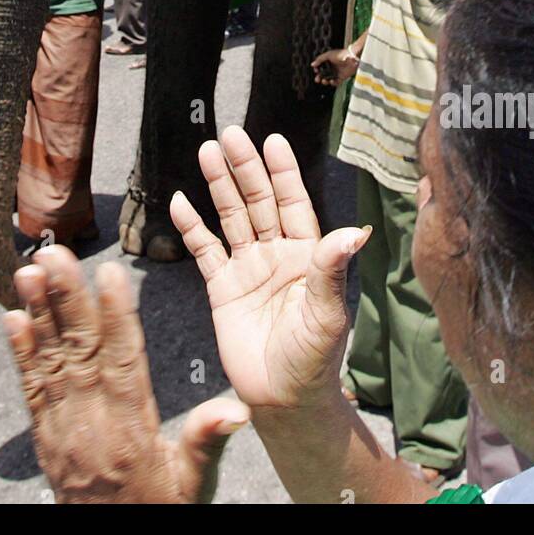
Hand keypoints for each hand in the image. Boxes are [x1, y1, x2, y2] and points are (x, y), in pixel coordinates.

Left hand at [4, 247, 249, 502]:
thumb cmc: (157, 510)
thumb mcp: (192, 484)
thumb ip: (207, 441)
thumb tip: (236, 408)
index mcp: (131, 431)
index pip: (122, 363)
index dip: (115, 317)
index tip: (110, 274)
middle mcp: (92, 425)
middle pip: (80, 352)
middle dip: (67, 299)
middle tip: (55, 255)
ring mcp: (63, 429)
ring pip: (51, 362)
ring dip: (38, 314)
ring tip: (28, 272)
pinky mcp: (44, 435)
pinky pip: (30, 388)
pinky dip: (20, 353)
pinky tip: (11, 318)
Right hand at [170, 126, 369, 411]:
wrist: (284, 400)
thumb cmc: (315, 359)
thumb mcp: (327, 313)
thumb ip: (331, 271)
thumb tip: (353, 232)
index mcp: (307, 255)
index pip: (293, 203)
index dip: (283, 173)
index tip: (273, 141)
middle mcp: (277, 254)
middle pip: (258, 201)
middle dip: (245, 168)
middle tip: (230, 135)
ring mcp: (248, 269)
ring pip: (231, 217)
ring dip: (219, 186)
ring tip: (206, 151)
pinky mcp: (222, 289)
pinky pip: (205, 250)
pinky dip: (192, 227)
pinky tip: (180, 201)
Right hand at [310, 47, 359, 86]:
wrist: (352, 58)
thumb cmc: (341, 54)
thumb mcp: (328, 55)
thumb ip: (320, 59)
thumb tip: (312, 64)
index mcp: (328, 61)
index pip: (320, 67)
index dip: (317, 70)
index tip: (315, 70)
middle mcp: (332, 68)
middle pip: (323, 75)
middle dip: (319, 78)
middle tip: (317, 79)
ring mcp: (336, 73)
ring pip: (328, 80)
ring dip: (325, 81)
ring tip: (324, 81)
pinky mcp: (341, 77)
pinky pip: (335, 82)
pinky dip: (333, 83)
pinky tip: (331, 81)